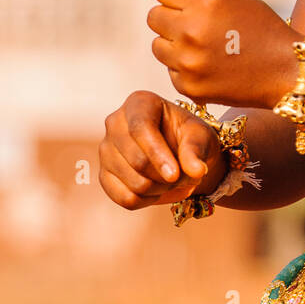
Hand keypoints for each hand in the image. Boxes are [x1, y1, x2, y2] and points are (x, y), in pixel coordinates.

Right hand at [99, 90, 226, 210]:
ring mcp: (106, 150)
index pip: (140, 128)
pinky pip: (125, 199)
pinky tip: (160, 191)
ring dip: (161, 189)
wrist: (180, 153)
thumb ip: (197, 150)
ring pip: (134, 183)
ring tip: (175, 181)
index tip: (175, 174)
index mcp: (139, 103)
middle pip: (136, 160)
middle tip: (186, 176)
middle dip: (167, 177)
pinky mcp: (104, 175)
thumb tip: (196, 170)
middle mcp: (115, 123)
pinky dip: (148, 201)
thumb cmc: (190, 137)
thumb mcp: (200, 136)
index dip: (157, 154)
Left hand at [142, 0, 295, 107]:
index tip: (186, 1)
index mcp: (204, 1)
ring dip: (175, 43)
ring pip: (157, 45)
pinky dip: (185, 67)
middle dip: (172, 18)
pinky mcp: (188, 87)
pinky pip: (170, 69)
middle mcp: (192, 31)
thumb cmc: (259, 24)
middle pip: (153, 17)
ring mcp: (188, 62)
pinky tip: (211, 65)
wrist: (285, 70)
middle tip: (200, 25)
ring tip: (205, 47)